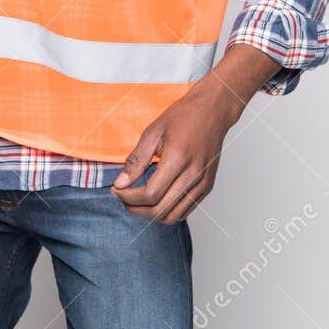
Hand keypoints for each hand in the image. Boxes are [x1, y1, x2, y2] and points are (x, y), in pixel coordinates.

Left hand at [109, 80, 242, 222]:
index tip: (116, 190)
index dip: (128, 197)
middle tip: (122, 198)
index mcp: (178, 159)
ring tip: (137, 200)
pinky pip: (184, 211)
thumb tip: (120, 184)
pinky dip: (166, 211)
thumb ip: (136, 160)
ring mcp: (203, 183)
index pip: (150, 194)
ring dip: (150, 213)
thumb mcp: (152, 132)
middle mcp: (194, 175)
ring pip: (172, 216)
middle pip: (160, 210)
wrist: (212, 111)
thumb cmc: (183, 117)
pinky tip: (155, 198)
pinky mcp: (207, 187)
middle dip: (135, 209)